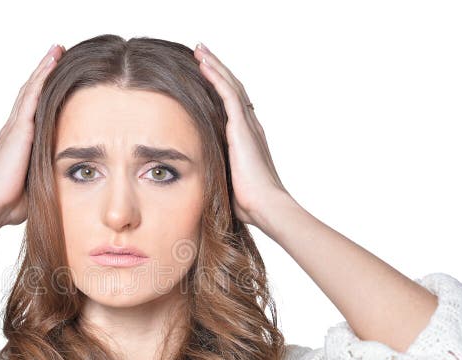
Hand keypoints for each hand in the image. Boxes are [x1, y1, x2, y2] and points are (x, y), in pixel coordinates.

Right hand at [0, 43, 64, 226]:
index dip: (40, 92)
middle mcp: (13, 130)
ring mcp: (14, 127)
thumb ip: (44, 178)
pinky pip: (32, 96)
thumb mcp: (34, 186)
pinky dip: (42, 77)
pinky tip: (52, 63)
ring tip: (56, 50)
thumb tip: (61, 185)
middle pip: (29, 93)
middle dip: (42, 73)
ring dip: (43, 69)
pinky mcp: (19, 129)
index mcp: (16, 142)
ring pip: (31, 89)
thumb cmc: (10, 204)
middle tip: (55, 53)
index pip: (30, 111)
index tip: (52, 78)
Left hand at [194, 43, 293, 229]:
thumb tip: (196, 178)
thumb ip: (216, 171)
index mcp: (246, 138)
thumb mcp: (226, 181)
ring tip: (200, 51)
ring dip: (215, 66)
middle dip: (217, 69)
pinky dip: (216, 76)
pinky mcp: (242, 127)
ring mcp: (248, 125)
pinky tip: (204, 64)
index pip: (232, 105)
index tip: (206, 75)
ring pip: (230, 85)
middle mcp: (250, 126)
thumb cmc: (248, 203)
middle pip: (232, 89)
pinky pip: (228, 94)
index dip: (220, 87)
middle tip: (202, 53)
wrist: (265, 206)